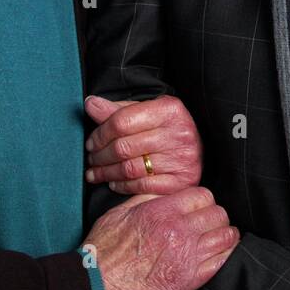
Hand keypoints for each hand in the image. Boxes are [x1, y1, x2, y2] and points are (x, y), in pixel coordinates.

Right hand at [83, 187, 237, 289]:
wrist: (98, 286)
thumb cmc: (104, 252)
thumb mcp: (120, 213)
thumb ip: (146, 198)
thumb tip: (162, 191)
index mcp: (162, 211)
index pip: (202, 195)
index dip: (203, 199)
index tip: (200, 205)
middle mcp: (178, 232)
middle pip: (217, 214)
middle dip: (215, 215)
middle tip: (210, 220)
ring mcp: (186, 256)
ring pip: (225, 236)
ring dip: (224, 233)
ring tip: (220, 234)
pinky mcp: (189, 280)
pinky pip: (221, 261)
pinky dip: (226, 254)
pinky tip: (222, 251)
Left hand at [85, 94, 201, 194]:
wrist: (199, 149)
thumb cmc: (166, 129)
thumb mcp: (147, 112)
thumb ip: (117, 109)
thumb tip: (90, 103)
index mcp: (169, 110)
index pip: (122, 121)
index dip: (100, 133)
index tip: (91, 142)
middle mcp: (179, 133)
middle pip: (124, 147)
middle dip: (100, 156)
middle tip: (91, 159)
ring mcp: (181, 159)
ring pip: (130, 169)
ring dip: (106, 173)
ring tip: (95, 173)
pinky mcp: (180, 182)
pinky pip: (142, 186)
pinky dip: (122, 186)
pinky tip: (113, 183)